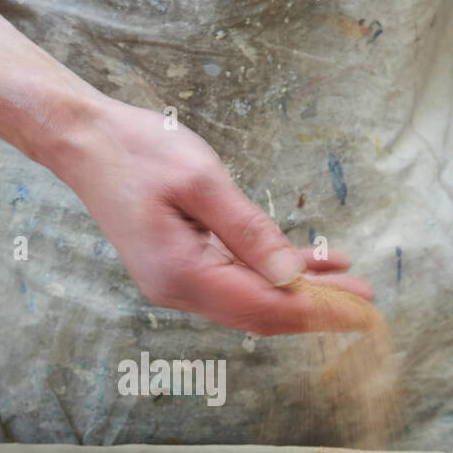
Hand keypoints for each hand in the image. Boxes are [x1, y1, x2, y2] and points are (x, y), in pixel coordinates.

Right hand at [46, 97, 373, 334]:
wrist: (82, 141)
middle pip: (261, 312)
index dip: (318, 311)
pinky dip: (273, 274)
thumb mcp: (202, 181)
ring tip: (351, 282)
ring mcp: (176, 282)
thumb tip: (291, 276)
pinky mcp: (179, 266)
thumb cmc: (137, 150)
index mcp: (183, 274)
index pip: (265, 307)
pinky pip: (236, 279)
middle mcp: (178, 290)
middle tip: (369, 303)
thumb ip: (249, 231)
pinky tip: (311, 263)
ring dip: (300, 292)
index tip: (362, 311)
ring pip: (251, 299)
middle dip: (317, 308)